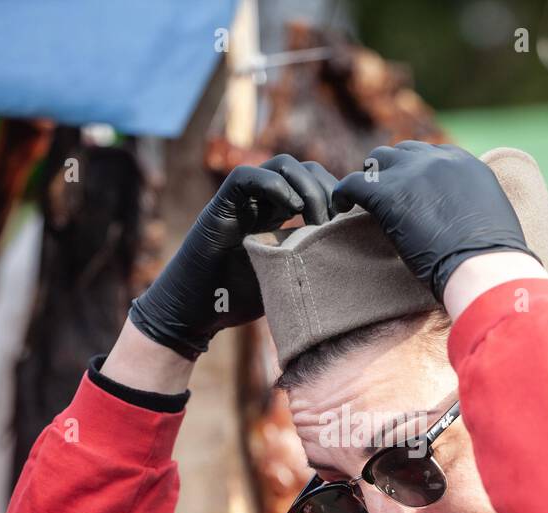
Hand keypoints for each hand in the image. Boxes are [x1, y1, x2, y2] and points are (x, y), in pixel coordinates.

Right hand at [128, 155, 336, 358]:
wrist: (194, 311)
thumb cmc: (236, 300)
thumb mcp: (287, 279)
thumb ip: (310, 261)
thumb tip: (352, 266)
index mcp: (281, 216)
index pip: (317, 186)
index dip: (337, 197)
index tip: (350, 224)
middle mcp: (263, 202)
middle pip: (305, 170)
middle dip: (327, 190)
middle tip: (336, 223)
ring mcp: (242, 200)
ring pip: (282, 166)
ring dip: (307, 187)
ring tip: (317, 220)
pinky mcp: (221, 204)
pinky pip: (248, 176)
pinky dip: (274, 185)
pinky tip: (291, 211)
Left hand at [332, 142, 535, 300]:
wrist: (484, 266)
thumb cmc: (491, 258)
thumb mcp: (489, 218)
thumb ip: (470, 205)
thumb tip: (461, 218)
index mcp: (464, 164)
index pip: (431, 155)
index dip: (416, 173)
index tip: (410, 191)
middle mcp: (438, 159)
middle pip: (403, 152)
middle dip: (392, 171)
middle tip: (384, 196)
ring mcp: (412, 173)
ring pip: (378, 160)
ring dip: (371, 178)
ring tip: (362, 200)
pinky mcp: (388, 193)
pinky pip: (353, 183)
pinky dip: (344, 193)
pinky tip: (340, 207)